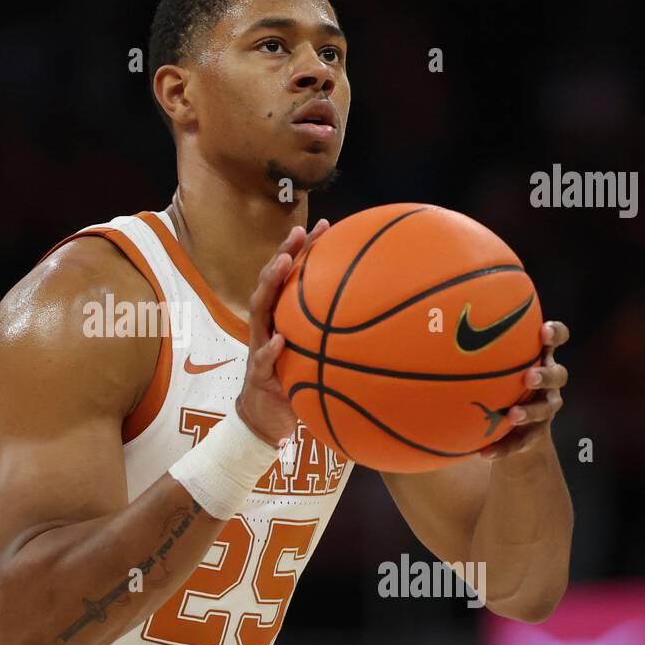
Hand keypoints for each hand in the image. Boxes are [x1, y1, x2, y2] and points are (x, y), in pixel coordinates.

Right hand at [235, 218, 330, 445]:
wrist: (269, 418)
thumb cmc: (298, 382)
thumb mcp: (322, 356)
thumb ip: (341, 339)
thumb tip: (388, 325)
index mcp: (284, 317)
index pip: (292, 277)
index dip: (305, 250)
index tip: (324, 225)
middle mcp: (269, 325)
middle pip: (272, 282)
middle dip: (283, 253)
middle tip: (298, 232)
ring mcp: (259, 345)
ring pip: (259, 310)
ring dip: (269, 285)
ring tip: (281, 264)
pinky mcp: (256, 372)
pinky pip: (261, 358)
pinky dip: (270, 348)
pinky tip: (279, 340)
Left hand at [480, 320, 568, 458]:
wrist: (512, 428)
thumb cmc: (496, 382)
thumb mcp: (489, 363)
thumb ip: (472, 347)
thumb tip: (430, 329)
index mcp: (539, 358)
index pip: (555, 339)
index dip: (554, 333)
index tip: (542, 331)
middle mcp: (549, 382)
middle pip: (559, 374)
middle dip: (545, 375)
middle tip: (528, 376)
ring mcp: (546, 408)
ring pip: (547, 409)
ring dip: (530, 412)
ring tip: (512, 416)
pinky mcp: (537, 434)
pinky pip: (523, 442)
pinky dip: (504, 448)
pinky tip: (484, 453)